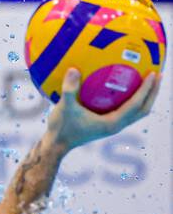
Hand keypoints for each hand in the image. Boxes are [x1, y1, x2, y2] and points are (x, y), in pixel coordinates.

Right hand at [46, 67, 160, 151]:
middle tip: (157, 75)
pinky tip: (126, 89)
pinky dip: (133, 100)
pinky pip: (128, 111)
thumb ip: (69, 90)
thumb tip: (74, 69)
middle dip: (153, 93)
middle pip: (143, 109)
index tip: (152, 74)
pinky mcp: (109, 124)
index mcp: (112, 123)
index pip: (136, 104)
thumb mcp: (64, 107)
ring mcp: (114, 126)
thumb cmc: (61, 127)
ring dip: (146, 97)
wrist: (57, 144)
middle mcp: (117, 125)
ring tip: (149, 82)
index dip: (146, 89)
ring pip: (138, 112)